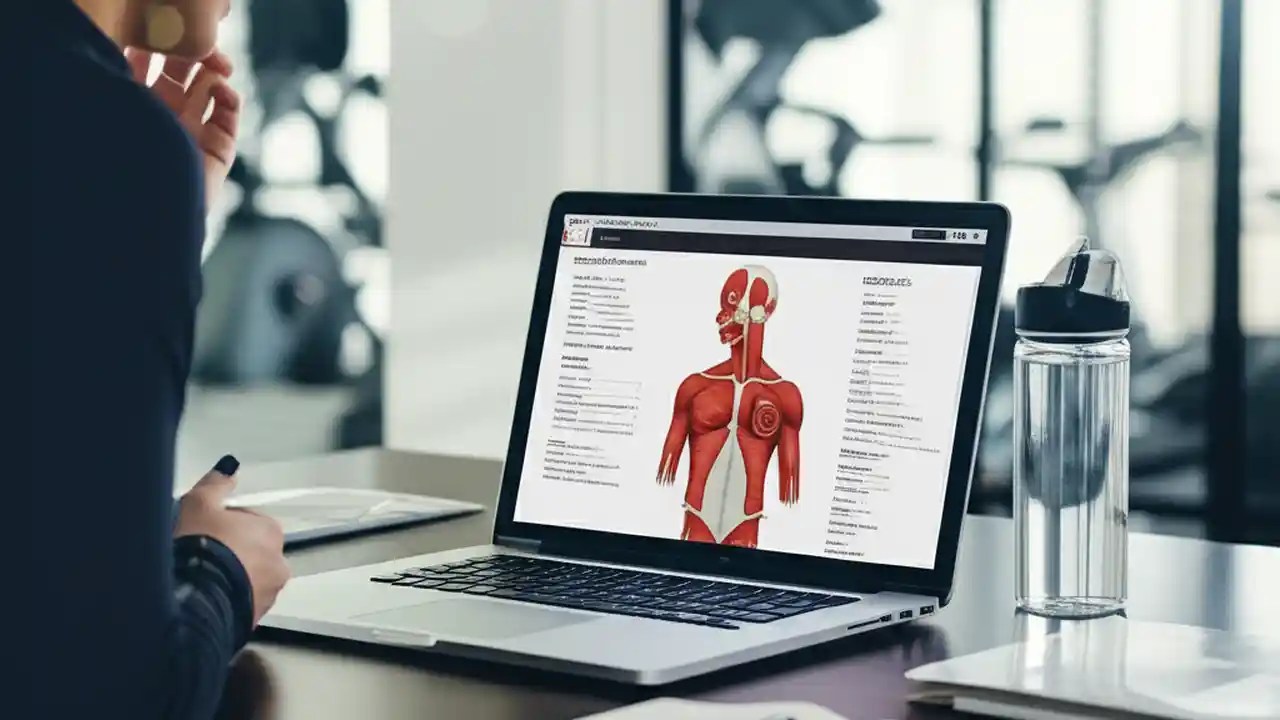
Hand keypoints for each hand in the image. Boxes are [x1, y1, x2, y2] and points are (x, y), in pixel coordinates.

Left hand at [124, 48, 241, 210]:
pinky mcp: (219, 149)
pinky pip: (229, 113)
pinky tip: (221, 89)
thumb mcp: (122, 107)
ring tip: (215, 64)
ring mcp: (192, 133)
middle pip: (182, 74)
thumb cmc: (121, 161)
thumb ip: (132, 76)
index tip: (164, 37)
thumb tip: (145, 48)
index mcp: (132, 107)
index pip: (148, 65)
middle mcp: (163, 120)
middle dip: (192, 55)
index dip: (159, 48)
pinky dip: (230, 96)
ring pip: (209, 88)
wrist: (145, 215)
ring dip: (214, 71)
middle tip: (198, 46)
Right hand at [175, 464, 289, 625]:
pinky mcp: (253, 618)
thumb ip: (216, 484)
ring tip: (199, 578)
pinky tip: (203, 596)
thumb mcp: (200, 505)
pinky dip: (224, 598)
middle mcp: (278, 563)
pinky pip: (238, 603)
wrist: (195, 601)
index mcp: (271, 531)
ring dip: (228, 577)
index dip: (221, 524)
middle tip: (200, 554)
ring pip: (246, 579)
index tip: (203, 530)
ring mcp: (268, 593)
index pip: (248, 521)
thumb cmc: (201, 550)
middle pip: (250, 551)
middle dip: (229, 552)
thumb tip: (228, 468)